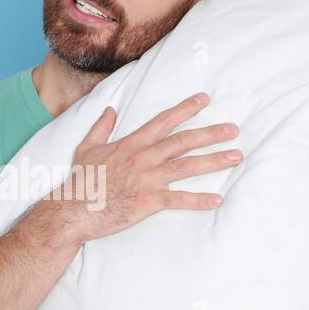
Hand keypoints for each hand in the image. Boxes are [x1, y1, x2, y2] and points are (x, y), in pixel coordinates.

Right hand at [50, 92, 241, 243]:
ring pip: (187, 166)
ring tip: (235, 156)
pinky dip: (199, 200)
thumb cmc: (79, 181)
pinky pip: (179, 199)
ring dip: (213, 161)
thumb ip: (101, 127)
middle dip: (211, 133)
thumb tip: (110, 110)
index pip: (164, 121)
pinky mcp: (148, 201)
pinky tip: (217, 199)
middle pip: (183, 141)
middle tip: (234, 129)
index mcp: (131, 143)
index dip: (186, 109)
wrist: (73, 209)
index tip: (205, 100)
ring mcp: (147, 179)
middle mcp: (143, 158)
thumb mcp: (86, 147)